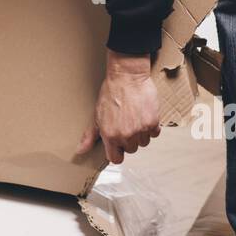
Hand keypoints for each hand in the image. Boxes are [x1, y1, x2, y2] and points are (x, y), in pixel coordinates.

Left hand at [77, 49, 160, 164]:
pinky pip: (154, 133)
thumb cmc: (110, 93)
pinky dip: (151, 126)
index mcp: (110, 136)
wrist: (127, 76)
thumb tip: (80, 151)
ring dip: (140, 134)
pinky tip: (143, 115)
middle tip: (125, 123)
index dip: (117, 152)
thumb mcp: (97, 115)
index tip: (118, 144)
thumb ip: (89, 136)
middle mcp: (126, 135)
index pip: (116, 159)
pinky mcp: (153, 122)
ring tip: (134, 118)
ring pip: (144, 142)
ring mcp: (140, 130)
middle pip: (131, 150)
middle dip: (128, 140)